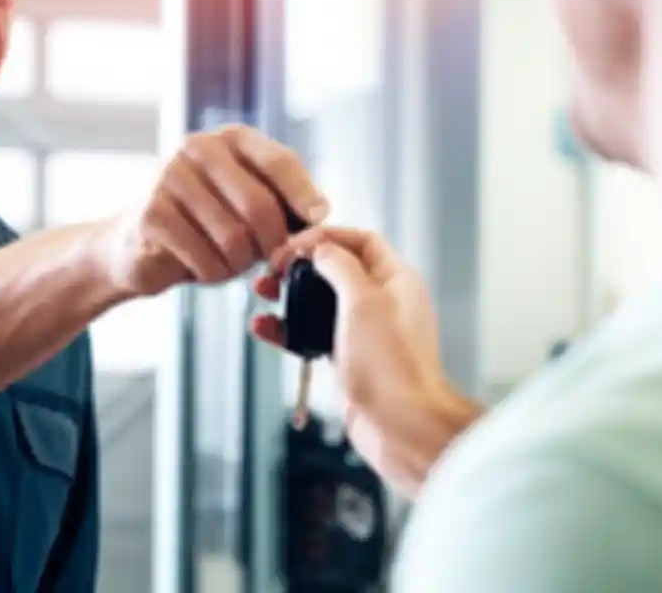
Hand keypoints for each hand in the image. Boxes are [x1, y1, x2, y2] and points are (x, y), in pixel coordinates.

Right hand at [99, 124, 328, 297]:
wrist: (136, 245)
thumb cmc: (206, 224)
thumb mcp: (247, 202)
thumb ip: (282, 201)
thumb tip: (319, 213)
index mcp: (230, 139)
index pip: (279, 162)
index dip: (304, 195)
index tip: (320, 220)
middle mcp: (198, 147)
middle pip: (259, 205)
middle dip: (272, 243)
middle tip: (270, 260)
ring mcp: (170, 177)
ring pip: (233, 237)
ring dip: (240, 263)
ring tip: (231, 262)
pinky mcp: (151, 213)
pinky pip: (205, 257)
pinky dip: (214, 273)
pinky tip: (206, 268)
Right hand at [250, 227, 480, 496]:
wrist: (401, 426)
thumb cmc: (392, 366)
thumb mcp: (363, 301)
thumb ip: (340, 265)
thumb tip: (321, 248)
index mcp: (397, 280)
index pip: (361, 240)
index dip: (325, 236)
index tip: (292, 244)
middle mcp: (383, 302)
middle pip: (336, 268)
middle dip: (300, 266)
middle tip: (271, 269)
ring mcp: (365, 332)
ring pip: (319, 302)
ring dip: (288, 296)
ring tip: (261, 294)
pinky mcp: (348, 359)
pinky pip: (312, 334)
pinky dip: (287, 329)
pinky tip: (264, 328)